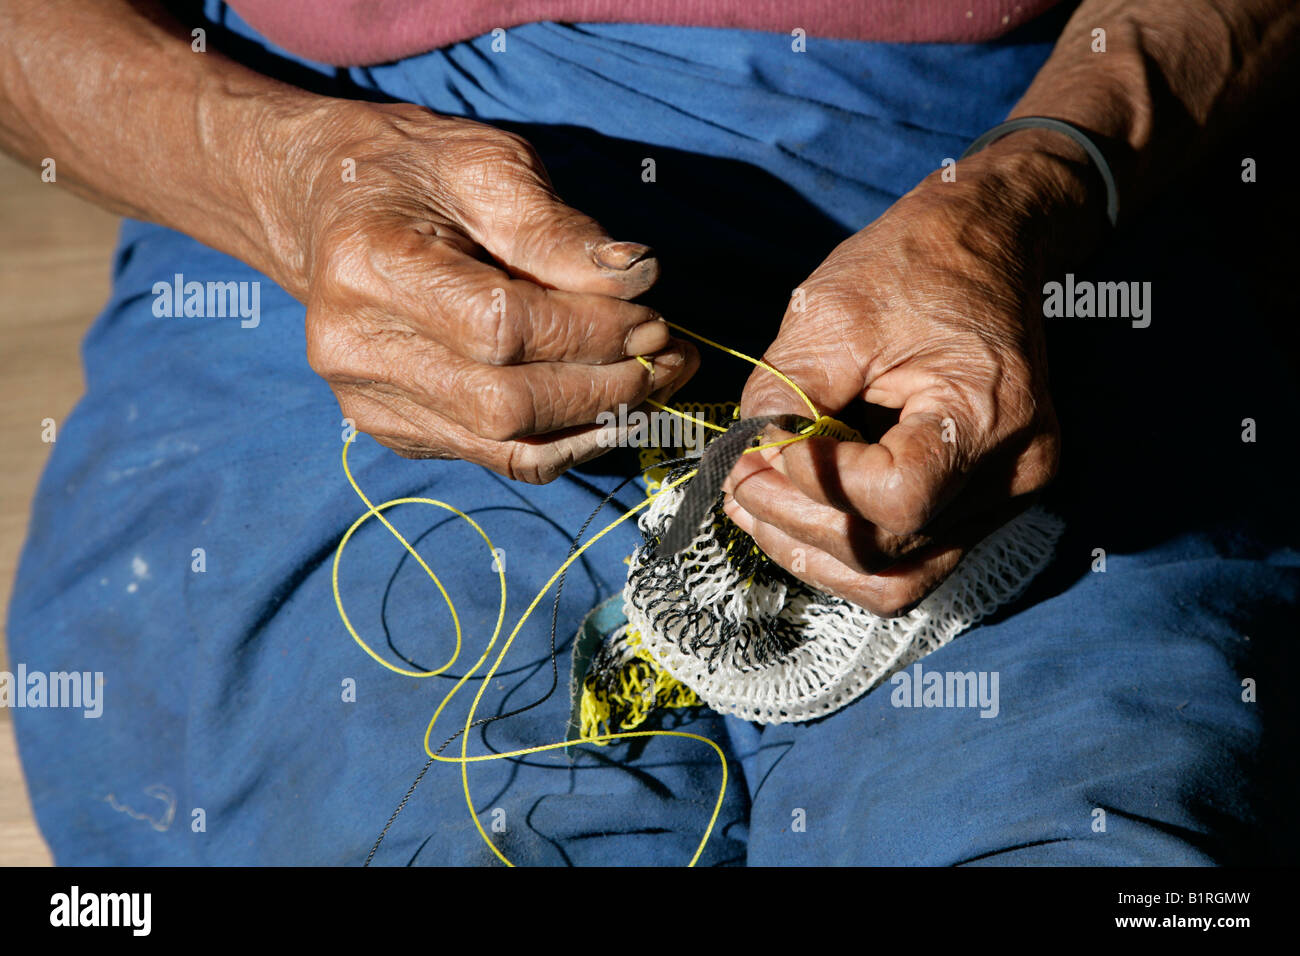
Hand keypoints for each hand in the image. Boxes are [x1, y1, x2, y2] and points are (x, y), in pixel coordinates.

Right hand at [283, 101, 696, 481]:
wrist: (324, 204)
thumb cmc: (411, 171)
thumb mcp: (485, 163)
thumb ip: (556, 227)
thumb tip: (636, 277)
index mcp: (368, 265)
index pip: (502, 328)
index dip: (591, 330)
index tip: (652, 311)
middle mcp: (356, 348)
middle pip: (506, 404)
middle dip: (606, 384)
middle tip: (667, 350)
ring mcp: (370, 401)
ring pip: (507, 446)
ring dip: (600, 420)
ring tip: (656, 379)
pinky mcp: (393, 430)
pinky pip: (497, 457)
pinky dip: (566, 439)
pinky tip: (611, 405)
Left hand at [723, 137, 1099, 613]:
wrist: (984, 244)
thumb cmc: (912, 264)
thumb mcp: (830, 313)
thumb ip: (785, 396)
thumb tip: (746, 462)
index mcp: (985, 414)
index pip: (893, 497)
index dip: (814, 483)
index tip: (763, 445)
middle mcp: (1011, 471)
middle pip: (888, 550)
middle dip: (795, 524)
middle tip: (737, 484)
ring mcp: (1004, 495)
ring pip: (898, 577)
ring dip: (814, 553)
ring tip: (755, 507)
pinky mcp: (983, 502)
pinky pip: (910, 556)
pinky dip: (846, 545)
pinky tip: (796, 510)